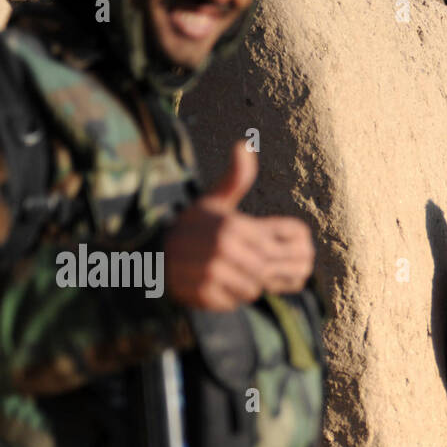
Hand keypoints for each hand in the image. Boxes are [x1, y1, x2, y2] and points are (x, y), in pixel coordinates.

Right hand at [164, 143, 314, 311]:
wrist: (149, 251)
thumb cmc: (191, 226)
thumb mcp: (213, 201)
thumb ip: (235, 179)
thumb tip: (245, 145)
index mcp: (232, 223)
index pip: (287, 237)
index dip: (296, 245)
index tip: (291, 250)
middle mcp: (223, 245)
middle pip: (270, 267)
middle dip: (272, 271)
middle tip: (262, 270)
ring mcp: (212, 270)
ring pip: (253, 288)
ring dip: (248, 286)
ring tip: (234, 275)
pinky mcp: (202, 293)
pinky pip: (233, 302)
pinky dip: (229, 298)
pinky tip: (219, 287)